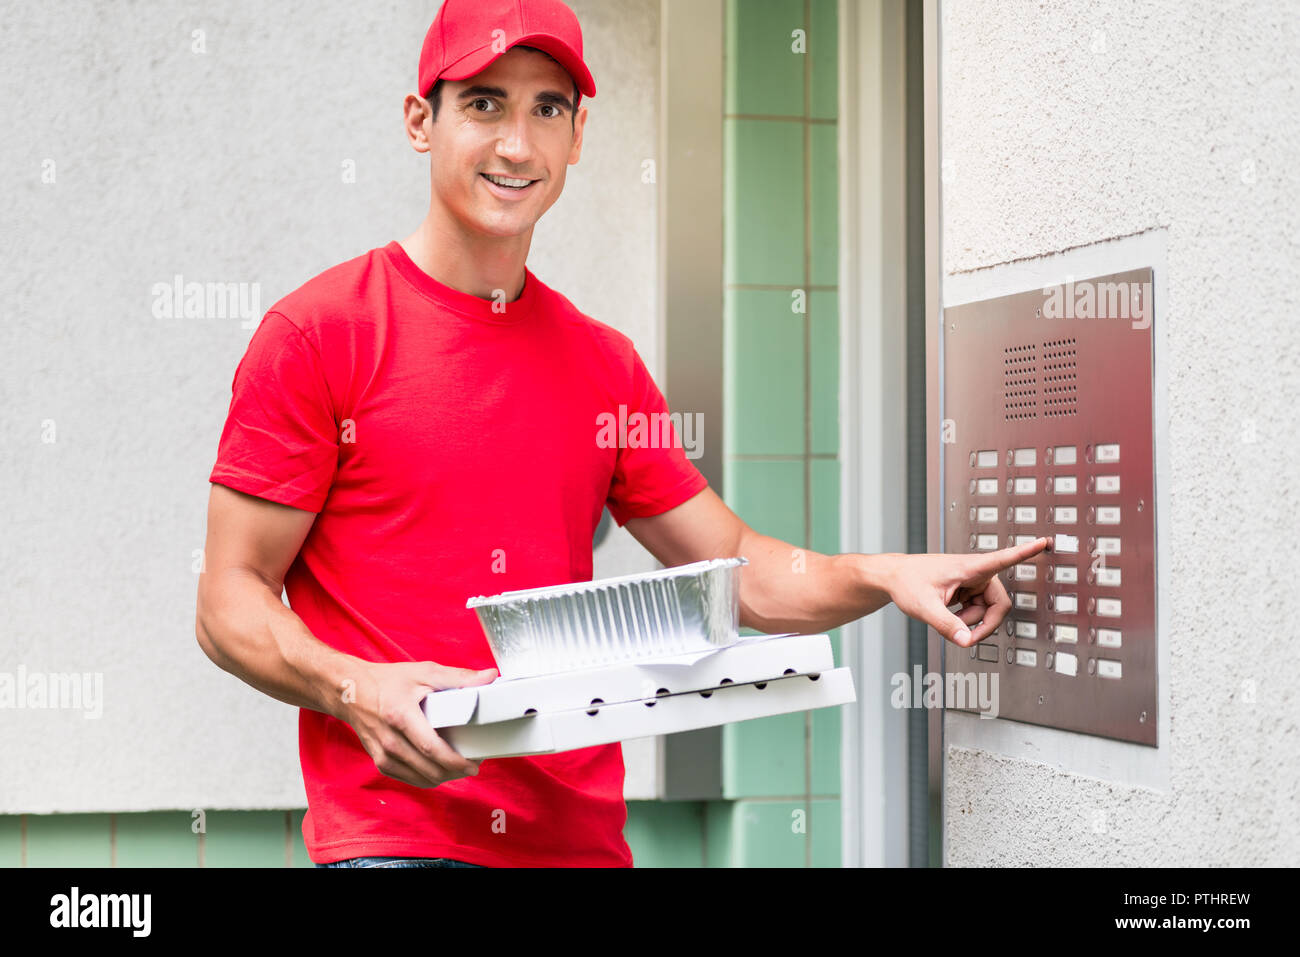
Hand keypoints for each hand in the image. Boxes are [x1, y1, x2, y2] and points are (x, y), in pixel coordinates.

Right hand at [339, 660, 498, 787]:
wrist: (350, 691)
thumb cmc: (388, 681)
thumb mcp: (424, 672)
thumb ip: (458, 677)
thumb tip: (490, 677)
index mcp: (401, 716)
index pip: (431, 748)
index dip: (455, 761)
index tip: (474, 763)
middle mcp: (390, 740)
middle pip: (429, 769)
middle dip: (455, 771)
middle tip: (473, 763)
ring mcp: (383, 755)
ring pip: (421, 779)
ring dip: (444, 777)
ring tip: (461, 766)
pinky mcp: (381, 763)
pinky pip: (410, 779)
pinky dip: (429, 777)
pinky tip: (441, 768)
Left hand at [883, 537, 1051, 646]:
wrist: (893, 577)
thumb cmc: (907, 582)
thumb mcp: (924, 607)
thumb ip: (946, 625)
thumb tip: (966, 641)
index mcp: (969, 567)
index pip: (1003, 558)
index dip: (1025, 552)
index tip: (1043, 542)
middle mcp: (975, 573)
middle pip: (998, 604)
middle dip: (985, 623)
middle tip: (967, 638)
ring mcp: (971, 582)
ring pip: (986, 610)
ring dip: (970, 622)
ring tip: (946, 619)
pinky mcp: (967, 590)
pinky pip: (977, 611)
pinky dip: (965, 619)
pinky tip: (948, 615)